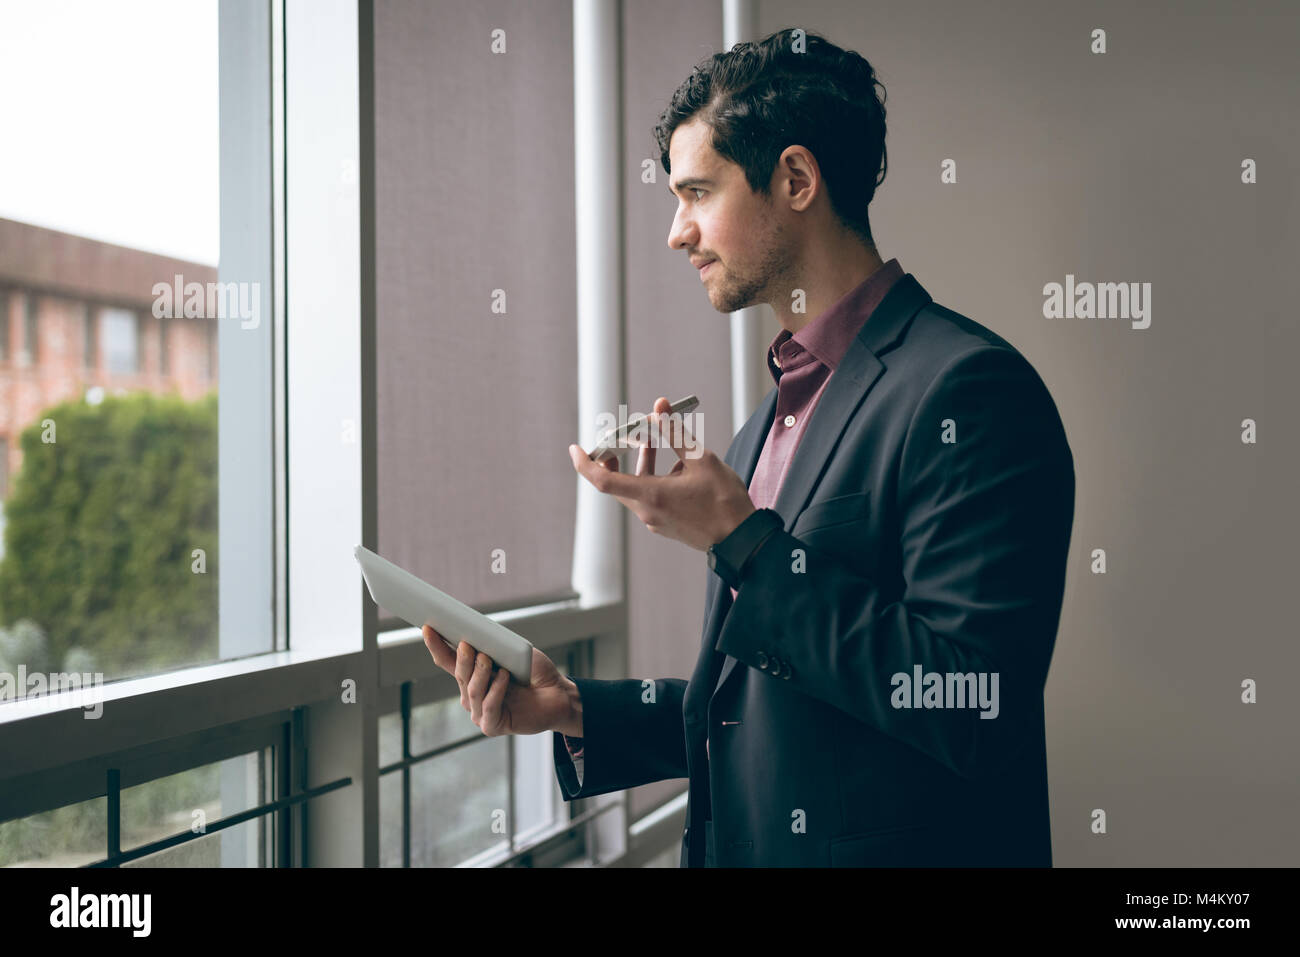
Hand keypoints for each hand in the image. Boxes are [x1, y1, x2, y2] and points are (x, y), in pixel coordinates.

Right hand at [422, 626, 579, 736]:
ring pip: (472, 690)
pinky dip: (496, 690)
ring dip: (479, 673)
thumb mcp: (514, 651)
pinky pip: (488, 706)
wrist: (558, 693)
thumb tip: (475, 633)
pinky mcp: (492, 726)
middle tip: (467, 644)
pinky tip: (504, 677)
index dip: (437, 645)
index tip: (428, 627)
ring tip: (488, 659)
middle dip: (461, 659)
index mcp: (473, 676)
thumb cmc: (535, 671)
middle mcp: (472, 695)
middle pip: (460, 675)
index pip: (448, 661)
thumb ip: (495, 644)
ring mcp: (480, 713)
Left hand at [569, 396, 755, 549]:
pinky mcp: (666, 525)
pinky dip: (655, 478)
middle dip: (616, 456)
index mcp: (650, 496)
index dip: (585, 463)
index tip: (575, 448)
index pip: (603, 481)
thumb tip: (658, 410)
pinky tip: (679, 466)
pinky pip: (651, 497)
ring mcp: (656, 521)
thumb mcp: (702, 459)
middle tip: (619, 434)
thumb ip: (675, 433)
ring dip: (642, 463)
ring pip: (637, 488)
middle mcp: (647, 512)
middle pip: (617, 483)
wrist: (741, 539)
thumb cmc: (724, 501)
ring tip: (656, 439)